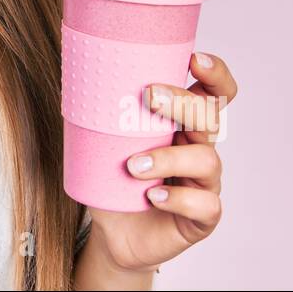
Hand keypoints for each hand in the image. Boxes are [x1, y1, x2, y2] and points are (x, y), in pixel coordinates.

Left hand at [84, 51, 237, 273]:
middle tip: (148, 96)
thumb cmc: (114, 180)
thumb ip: (105, 112)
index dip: (214, 73)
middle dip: (182, 103)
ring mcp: (205, 182)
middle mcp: (200, 147)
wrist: (114, 232)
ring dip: (169, 158)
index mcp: (184, 124)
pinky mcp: (203, 216)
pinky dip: (178, 199)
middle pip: (210, 116)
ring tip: (133, 166)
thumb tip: (78, 69)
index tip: (192, 59)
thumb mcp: (105, 142)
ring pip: (206, 159)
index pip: (213, 93)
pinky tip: (152, 196)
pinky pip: (205, 205)